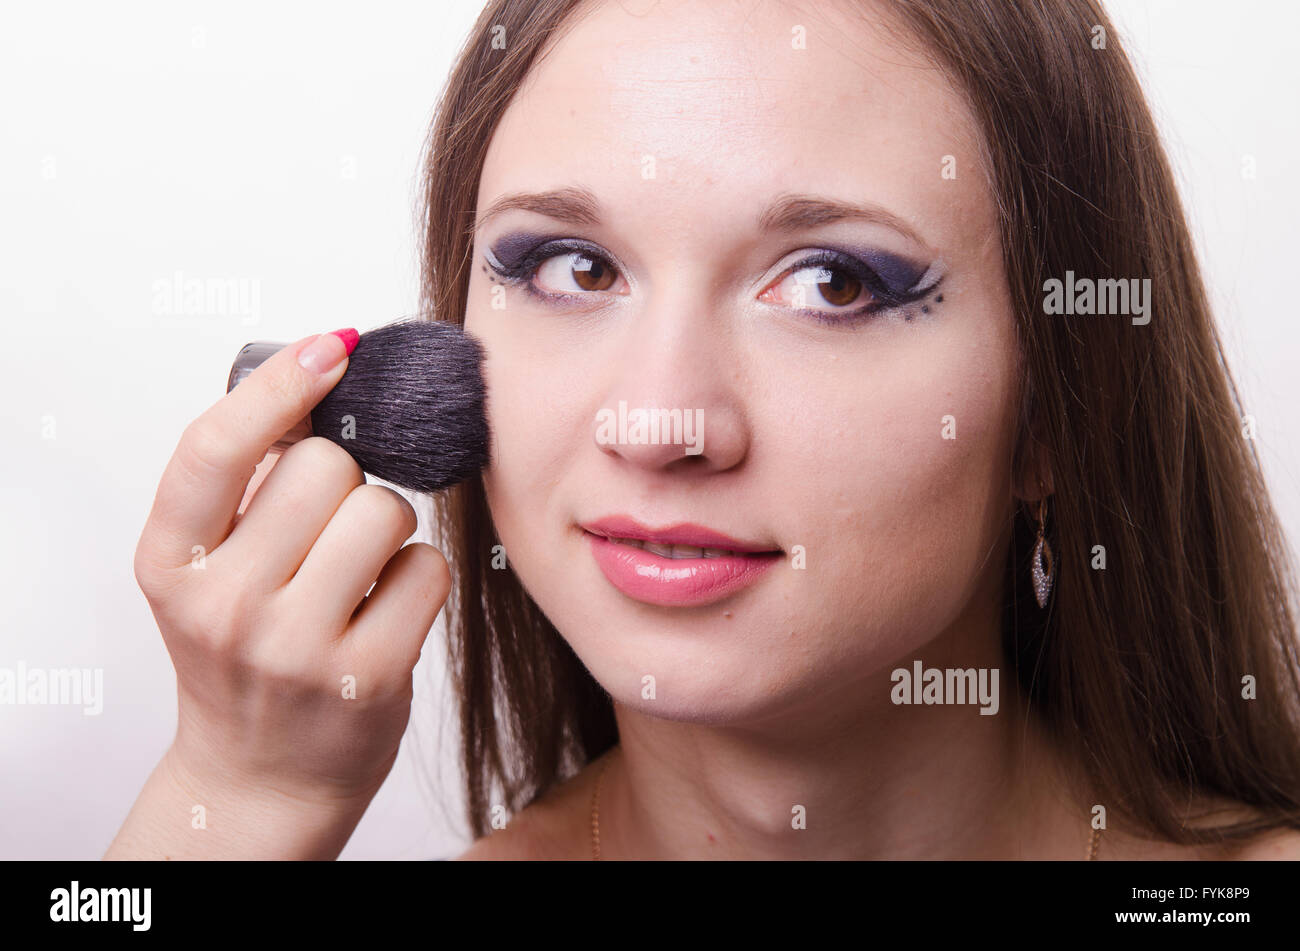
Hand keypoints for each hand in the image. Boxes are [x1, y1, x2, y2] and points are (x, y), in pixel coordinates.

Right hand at [132, 331, 449, 809]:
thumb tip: (320, 376)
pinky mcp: (367, 677)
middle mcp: (224, 605)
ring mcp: (295, 646)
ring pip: (385, 510)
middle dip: (344, 481)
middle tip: (327, 533)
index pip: (215, 447)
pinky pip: (428, 567)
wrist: (261, 774)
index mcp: (172, 563)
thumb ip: (244, 487)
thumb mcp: (208, 571)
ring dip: (387, 528)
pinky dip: (418, 577)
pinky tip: (383, 612)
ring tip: (356, 574)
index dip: (279, 386)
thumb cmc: (245, 653)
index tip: (331, 347)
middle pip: (325, 466)